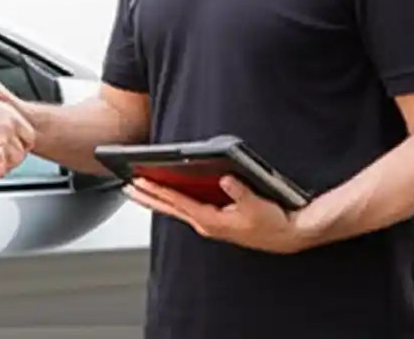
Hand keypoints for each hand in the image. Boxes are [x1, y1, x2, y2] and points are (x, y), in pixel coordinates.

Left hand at [123, 175, 310, 253]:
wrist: (287, 235)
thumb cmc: (272, 222)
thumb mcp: (257, 205)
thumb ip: (240, 192)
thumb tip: (226, 179)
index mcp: (211, 220)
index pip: (177, 202)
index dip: (157, 191)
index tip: (140, 182)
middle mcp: (205, 224)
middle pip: (169, 208)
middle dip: (147, 196)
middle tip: (127, 186)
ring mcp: (208, 224)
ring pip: (174, 210)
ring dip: (155, 199)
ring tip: (137, 190)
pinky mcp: (213, 222)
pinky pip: (185, 210)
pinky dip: (170, 202)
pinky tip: (164, 196)